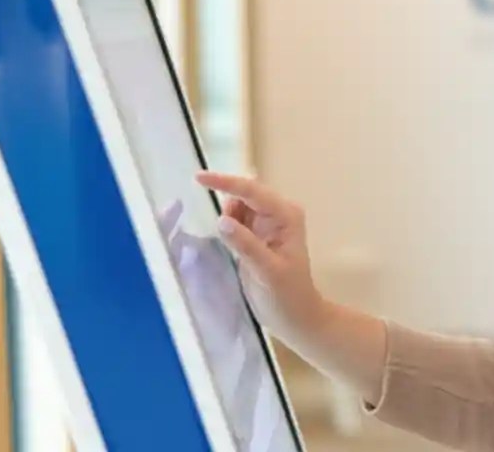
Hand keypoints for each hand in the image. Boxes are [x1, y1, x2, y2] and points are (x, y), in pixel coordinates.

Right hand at [195, 171, 328, 346]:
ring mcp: (266, 224)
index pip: (252, 191)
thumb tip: (222, 220)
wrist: (295, 316)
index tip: (198, 177)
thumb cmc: (287, 295)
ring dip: (227, 220)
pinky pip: (234, 221)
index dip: (225, 182)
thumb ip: (245, 245)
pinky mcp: (255, 236)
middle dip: (228, 208)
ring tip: (238, 253)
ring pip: (237, 207)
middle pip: (244, 195)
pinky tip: (230, 247)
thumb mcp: (267, 271)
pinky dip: (226, 228)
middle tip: (230, 242)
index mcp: (286, 215)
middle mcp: (278, 213)